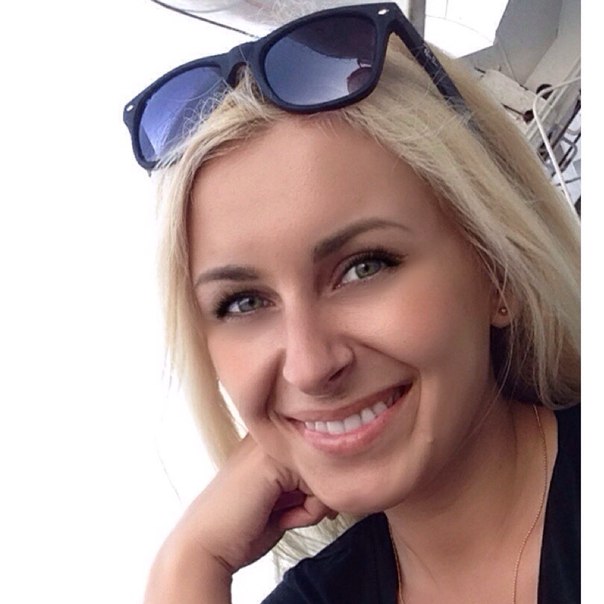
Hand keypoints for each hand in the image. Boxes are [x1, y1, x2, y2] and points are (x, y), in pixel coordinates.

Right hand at [144, 435, 334, 602]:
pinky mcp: (271, 458)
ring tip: (282, 514)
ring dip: (312, 506)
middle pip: (324, 463)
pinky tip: (280, 517)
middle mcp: (271, 433)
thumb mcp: (282, 495)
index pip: (318, 456)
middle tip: (289, 512)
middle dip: (316, 497)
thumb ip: (307, 479)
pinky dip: (306, 513)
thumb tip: (340, 480)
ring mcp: (270, 441)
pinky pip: (317, 487)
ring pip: (323, 474)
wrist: (207, 544)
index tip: (293, 505)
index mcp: (271, 436)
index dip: (314, 488)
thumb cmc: (243, 524)